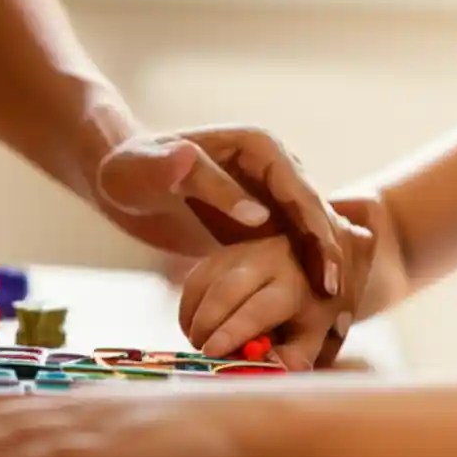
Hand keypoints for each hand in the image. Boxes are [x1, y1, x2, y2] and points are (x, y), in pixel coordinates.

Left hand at [0, 393, 269, 456]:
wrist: (258, 419)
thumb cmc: (208, 426)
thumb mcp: (144, 421)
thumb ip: (104, 426)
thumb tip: (66, 436)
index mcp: (87, 399)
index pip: (12, 409)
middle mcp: (83, 405)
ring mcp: (98, 425)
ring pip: (14, 433)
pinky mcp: (117, 448)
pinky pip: (52, 454)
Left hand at [96, 126, 344, 297]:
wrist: (119, 181)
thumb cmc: (129, 170)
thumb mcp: (148, 172)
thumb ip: (190, 178)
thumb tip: (253, 210)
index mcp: (258, 146)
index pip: (299, 190)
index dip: (316, 231)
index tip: (326, 271)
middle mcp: (272, 166)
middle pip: (313, 212)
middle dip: (328, 253)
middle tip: (337, 298)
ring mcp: (269, 193)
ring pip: (308, 231)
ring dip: (321, 265)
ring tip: (334, 310)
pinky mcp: (261, 220)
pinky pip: (290, 246)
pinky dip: (301, 272)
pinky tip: (309, 307)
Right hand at [181, 212, 374, 367]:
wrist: (314, 256)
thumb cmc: (313, 303)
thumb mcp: (314, 332)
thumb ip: (295, 356)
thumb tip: (273, 373)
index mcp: (294, 285)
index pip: (258, 309)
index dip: (232, 332)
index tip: (212, 353)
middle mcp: (265, 261)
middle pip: (224, 292)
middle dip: (207, 326)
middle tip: (203, 352)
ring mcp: (238, 252)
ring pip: (203, 284)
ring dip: (194, 317)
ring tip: (199, 340)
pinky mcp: (220, 253)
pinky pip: (194, 280)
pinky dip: (188, 306)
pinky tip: (195, 325)